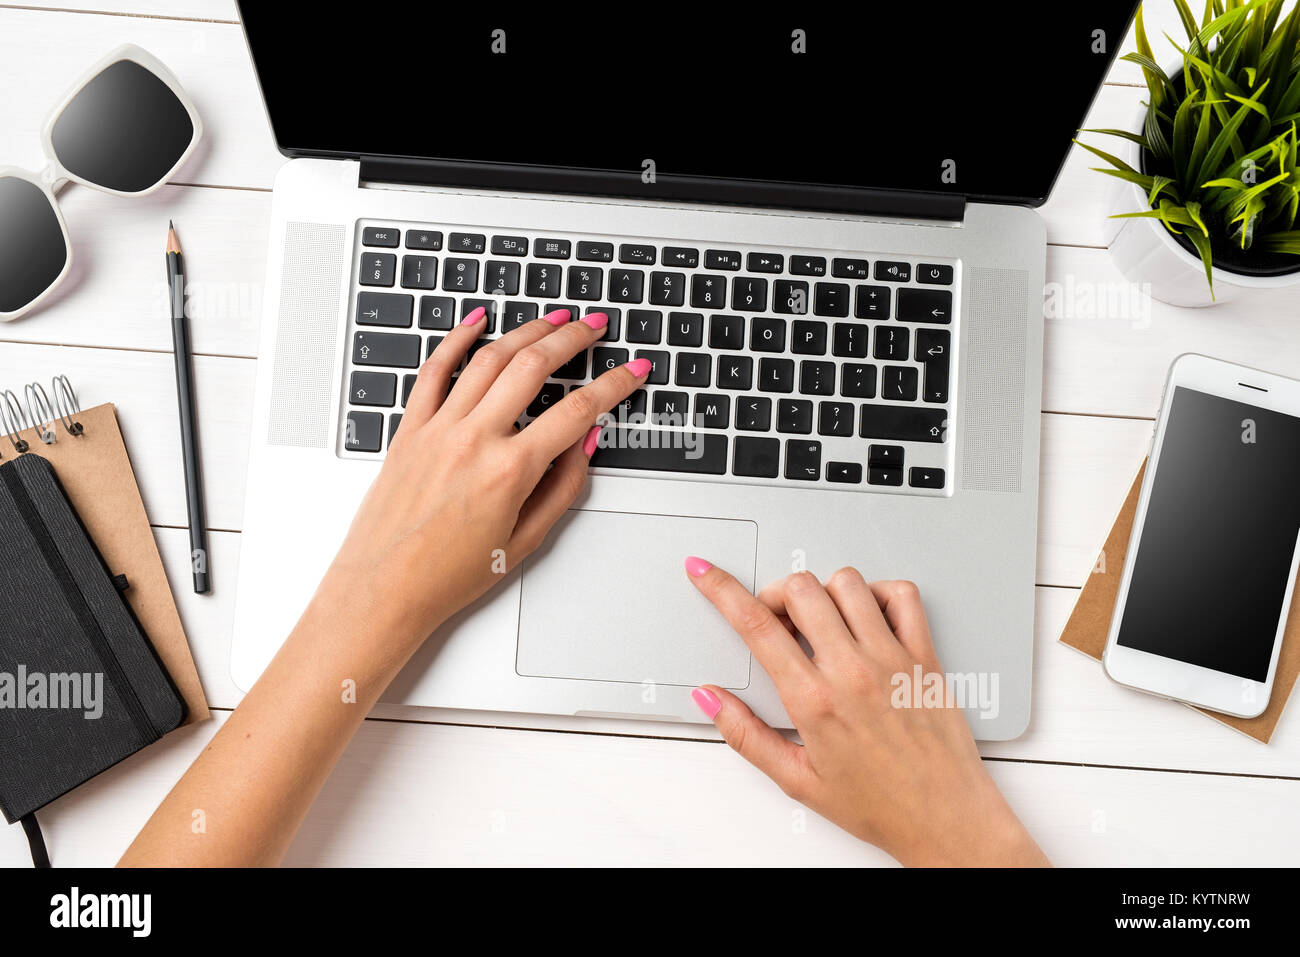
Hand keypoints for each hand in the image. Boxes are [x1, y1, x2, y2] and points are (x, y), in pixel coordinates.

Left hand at [315, 307, 649, 648]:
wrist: (384, 589)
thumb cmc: (449, 576)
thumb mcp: (526, 540)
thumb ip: (564, 487)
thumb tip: (586, 442)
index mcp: (510, 471)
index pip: (578, 411)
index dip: (616, 384)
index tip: (633, 370)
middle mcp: (474, 440)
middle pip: (534, 366)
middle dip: (573, 338)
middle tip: (595, 326)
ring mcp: (439, 429)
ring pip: (489, 358)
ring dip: (527, 330)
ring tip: (553, 319)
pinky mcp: (410, 429)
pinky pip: (434, 370)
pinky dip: (457, 338)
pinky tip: (477, 320)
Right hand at [684, 560, 1047, 866]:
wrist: (946, 819)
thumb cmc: (880, 805)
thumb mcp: (797, 780)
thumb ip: (746, 734)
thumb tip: (712, 699)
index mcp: (815, 702)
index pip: (756, 625)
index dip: (720, 589)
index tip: (705, 573)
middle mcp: (853, 672)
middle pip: (799, 589)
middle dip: (774, 593)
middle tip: (775, 617)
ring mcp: (892, 658)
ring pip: (846, 583)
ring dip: (823, 592)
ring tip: (821, 620)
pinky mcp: (924, 656)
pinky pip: (901, 595)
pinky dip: (878, 592)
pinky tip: (866, 616)